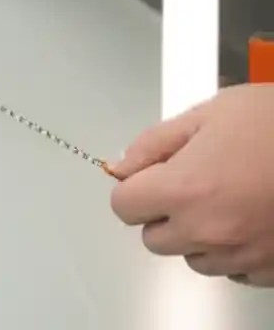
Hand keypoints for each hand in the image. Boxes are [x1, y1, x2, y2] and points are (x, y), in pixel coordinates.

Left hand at [109, 84, 273, 284]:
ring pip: (195, 258)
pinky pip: (236, 270)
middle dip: (165, 212)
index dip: (136, 187)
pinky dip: (236, 250)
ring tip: (229, 197)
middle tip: (194, 182)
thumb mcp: (209, 113)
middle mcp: (209, 230)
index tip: (153, 176)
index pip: (124, 206)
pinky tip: (253, 217)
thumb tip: (124, 165)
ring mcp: (243, 254)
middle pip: (155, 238)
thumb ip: (155, 143)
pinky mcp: (272, 268)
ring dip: (200, 234)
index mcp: (184, 189)